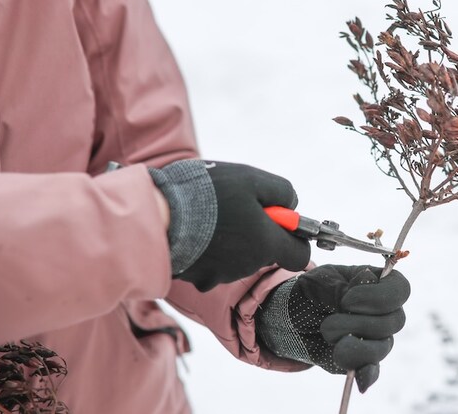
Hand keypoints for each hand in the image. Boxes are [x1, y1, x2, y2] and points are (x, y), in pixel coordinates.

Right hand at [148, 159, 310, 290]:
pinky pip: (213, 263)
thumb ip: (281, 192)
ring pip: (238, 256)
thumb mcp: (252, 179)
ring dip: (233, 238)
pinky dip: (210, 249)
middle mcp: (247, 266)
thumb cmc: (208, 194)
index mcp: (266, 244)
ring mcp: (221, 275)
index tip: (280, 218)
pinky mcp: (198, 278)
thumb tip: (290, 206)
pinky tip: (196, 230)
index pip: (299, 255)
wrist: (158, 216)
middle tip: (237, 206)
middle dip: (258, 231)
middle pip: (265, 252)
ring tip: (210, 215)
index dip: (294, 236)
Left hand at [256, 265, 409, 392]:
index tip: (346, 300)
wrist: (293, 317)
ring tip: (327, 337)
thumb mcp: (318, 282)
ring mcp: (376, 337)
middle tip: (328, 322)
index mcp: (378, 283)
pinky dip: (366, 375)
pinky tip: (360, 381)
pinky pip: (373, 370)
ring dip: (354, 346)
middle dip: (358, 324)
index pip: (400, 290)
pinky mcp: (363, 360)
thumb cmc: (311, 292)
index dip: (377, 297)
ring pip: (383, 347)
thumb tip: (351, 306)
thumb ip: (337, 290)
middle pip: (394, 322)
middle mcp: (384, 311)